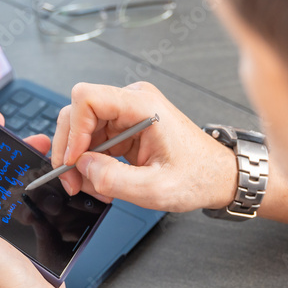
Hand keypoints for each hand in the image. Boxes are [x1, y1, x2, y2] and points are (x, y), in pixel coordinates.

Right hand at [51, 81, 238, 212]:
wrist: (216, 176)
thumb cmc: (198, 176)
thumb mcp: (155, 189)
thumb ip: (114, 180)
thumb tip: (82, 167)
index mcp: (142, 105)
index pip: (87, 98)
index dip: (73, 130)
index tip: (73, 160)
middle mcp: (132, 102)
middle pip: (78, 114)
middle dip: (70, 151)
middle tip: (73, 182)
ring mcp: (126, 113)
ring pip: (81, 131)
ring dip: (80, 162)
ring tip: (95, 187)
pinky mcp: (124, 127)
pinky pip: (92, 141)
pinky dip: (91, 164)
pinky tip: (104, 182)